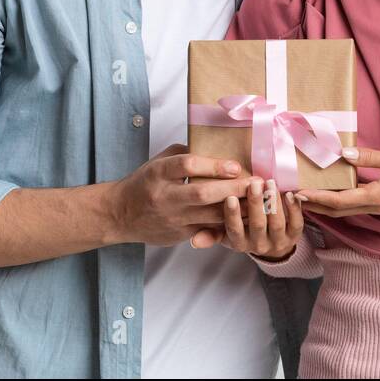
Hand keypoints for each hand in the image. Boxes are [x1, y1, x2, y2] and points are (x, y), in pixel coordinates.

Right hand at [112, 144, 251, 245]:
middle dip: (233, 188)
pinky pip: (208, 230)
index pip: (188, 165)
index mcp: (159, 173)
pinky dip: (227, 225)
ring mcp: (172, 218)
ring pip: (210, 216)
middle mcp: (165, 196)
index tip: (236, 165)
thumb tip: (215, 145)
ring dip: (237, 209)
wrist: (120, 214)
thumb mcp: (159, 161)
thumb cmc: (145, 183)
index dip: (214, 165)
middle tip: (257, 183)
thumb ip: (184, 153)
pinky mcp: (179, 235)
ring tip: (259, 200)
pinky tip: (245, 219)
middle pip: (203, 193)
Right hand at [189, 177, 303, 260]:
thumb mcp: (225, 233)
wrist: (272, 243)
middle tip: (254, 183)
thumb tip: (193, 240)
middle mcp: (258, 245)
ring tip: (270, 183)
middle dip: (255, 203)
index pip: (234, 230)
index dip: (232, 215)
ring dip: (274, 203)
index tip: (230, 197)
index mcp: (239, 243)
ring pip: (276, 223)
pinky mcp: (294, 235)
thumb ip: (211, 233)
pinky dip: (293, 208)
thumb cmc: (244, 230)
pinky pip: (296, 223)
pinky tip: (289, 193)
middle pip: (257, 225)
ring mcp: (278, 241)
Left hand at [295, 147, 379, 216]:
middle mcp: (375, 206)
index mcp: (377, 197)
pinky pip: (354, 203)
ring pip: (344, 208)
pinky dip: (337, 199)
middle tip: (290, 195)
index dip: (316, 197)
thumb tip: (343, 155)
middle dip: (312, 204)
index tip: (296, 192)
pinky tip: (329, 189)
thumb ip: (370, 157)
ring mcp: (379, 205)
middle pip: (336, 209)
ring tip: (302, 194)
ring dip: (322, 203)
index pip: (339, 201)